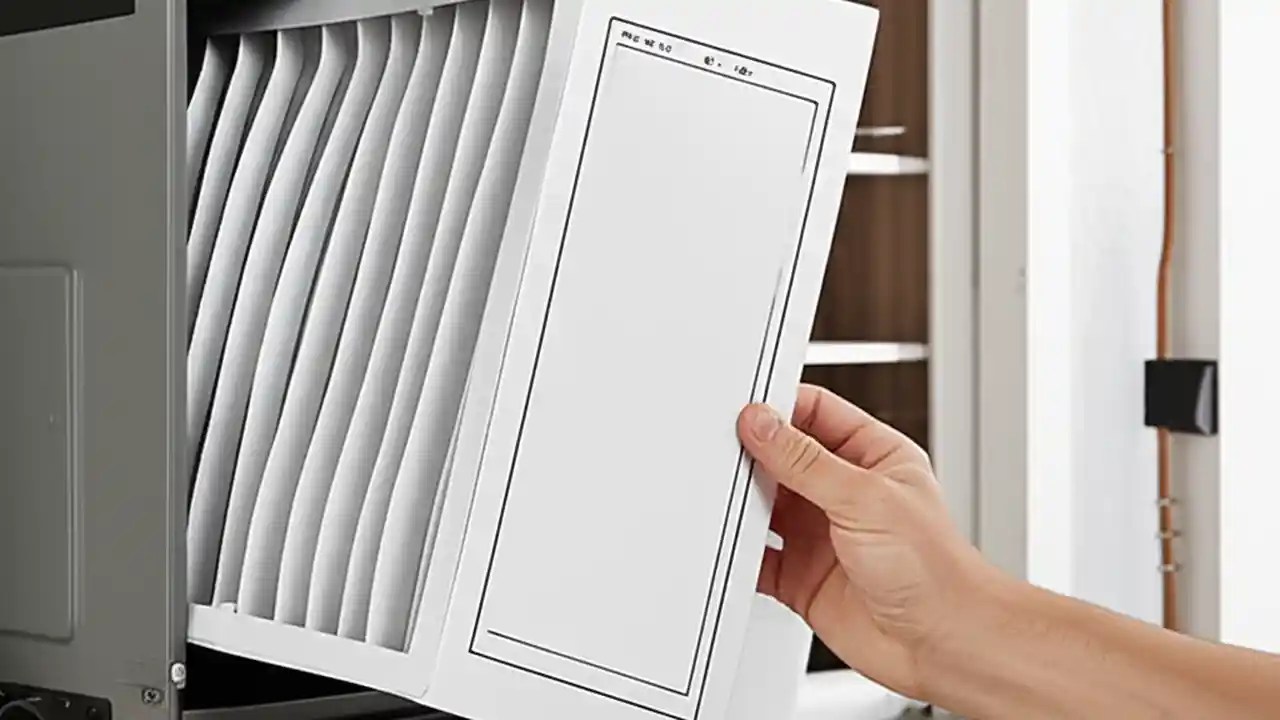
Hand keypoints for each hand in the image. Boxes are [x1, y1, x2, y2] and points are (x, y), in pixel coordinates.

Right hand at [738, 385, 998, 699]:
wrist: (941, 645)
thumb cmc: (935, 571)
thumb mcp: (866, 497)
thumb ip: (807, 461)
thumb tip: (765, 424)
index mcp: (873, 456)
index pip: (816, 412)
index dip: (781, 408)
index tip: (747, 413)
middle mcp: (845, 492)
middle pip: (784, 458)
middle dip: (755, 455)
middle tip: (728, 454)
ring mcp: (821, 534)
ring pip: (766, 505)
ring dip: (745, 504)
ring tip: (726, 499)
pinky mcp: (802, 575)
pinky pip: (758, 557)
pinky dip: (740, 552)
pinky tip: (732, 546)